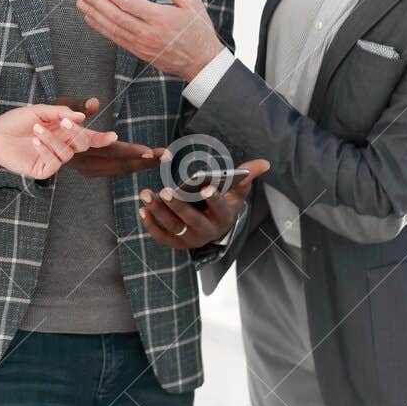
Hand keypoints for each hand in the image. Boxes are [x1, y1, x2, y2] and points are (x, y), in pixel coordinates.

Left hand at [0, 104, 117, 179]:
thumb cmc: (15, 122)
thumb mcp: (39, 111)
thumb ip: (60, 113)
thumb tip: (81, 117)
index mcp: (63, 132)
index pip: (87, 137)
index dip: (100, 138)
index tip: (112, 136)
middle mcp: (61, 146)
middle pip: (82, 145)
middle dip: (79, 134)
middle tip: (68, 122)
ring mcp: (52, 159)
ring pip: (68, 153)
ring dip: (54, 139)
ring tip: (37, 128)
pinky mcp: (42, 170)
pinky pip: (54, 162)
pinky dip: (46, 149)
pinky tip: (35, 140)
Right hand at [48, 95, 165, 177]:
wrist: (33, 139)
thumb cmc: (48, 118)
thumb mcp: (59, 107)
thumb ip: (77, 105)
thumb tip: (94, 102)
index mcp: (79, 146)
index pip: (109, 149)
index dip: (130, 151)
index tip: (149, 151)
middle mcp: (83, 161)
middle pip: (119, 163)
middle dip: (144, 160)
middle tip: (165, 154)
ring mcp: (87, 169)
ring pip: (119, 169)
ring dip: (141, 164)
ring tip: (161, 157)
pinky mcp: (91, 170)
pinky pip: (115, 169)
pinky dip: (131, 165)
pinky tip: (145, 160)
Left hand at [75, 0, 223, 81]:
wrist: (201, 62)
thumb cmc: (198, 29)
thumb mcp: (192, 2)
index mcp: (160, 17)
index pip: (127, 2)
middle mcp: (147, 32)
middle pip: (114, 14)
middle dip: (95, 1)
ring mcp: (141, 44)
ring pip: (111, 27)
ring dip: (93, 14)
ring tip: (80, 2)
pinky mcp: (138, 52)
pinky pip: (115, 38)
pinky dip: (101, 28)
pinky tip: (91, 19)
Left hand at [138, 158, 269, 249]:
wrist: (214, 228)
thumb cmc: (223, 203)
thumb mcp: (236, 192)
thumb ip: (245, 176)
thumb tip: (264, 162)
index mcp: (223, 217)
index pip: (219, 207)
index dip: (213, 198)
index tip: (205, 187)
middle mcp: (207, 232)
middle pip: (192, 220)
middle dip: (178, 206)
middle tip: (166, 190)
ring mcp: (190, 239)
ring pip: (173, 227)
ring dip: (158, 211)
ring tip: (146, 193)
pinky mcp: (176, 243)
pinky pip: (161, 236)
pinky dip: (150, 224)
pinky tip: (142, 209)